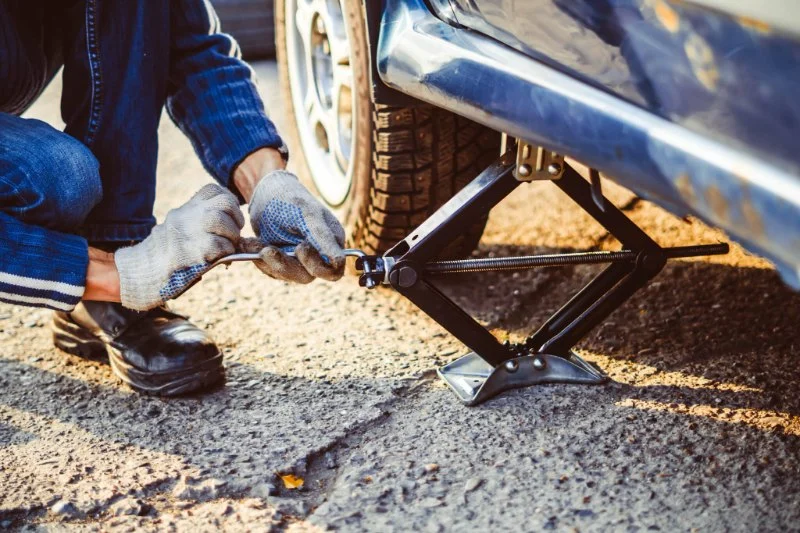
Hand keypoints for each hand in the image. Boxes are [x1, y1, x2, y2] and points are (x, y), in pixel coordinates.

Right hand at [114, 184, 243, 309]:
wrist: (135, 274)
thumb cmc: (162, 260)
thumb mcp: (180, 234)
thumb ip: (202, 229)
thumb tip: (235, 239)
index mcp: (185, 211)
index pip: (213, 191)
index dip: (229, 202)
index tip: (231, 217)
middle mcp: (185, 216)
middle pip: (224, 201)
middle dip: (237, 218)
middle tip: (234, 234)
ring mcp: (185, 231)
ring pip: (221, 219)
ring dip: (232, 236)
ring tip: (227, 247)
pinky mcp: (188, 251)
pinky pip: (219, 245)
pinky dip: (225, 252)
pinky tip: (219, 259)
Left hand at [248, 170, 345, 282]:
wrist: (266, 191)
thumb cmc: (290, 197)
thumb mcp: (307, 213)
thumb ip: (322, 237)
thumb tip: (338, 262)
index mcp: (331, 242)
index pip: (333, 271)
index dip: (317, 266)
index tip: (300, 247)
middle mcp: (317, 254)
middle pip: (306, 276)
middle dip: (284, 264)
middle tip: (266, 249)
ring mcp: (298, 260)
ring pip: (286, 275)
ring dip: (267, 261)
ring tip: (253, 242)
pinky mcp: (281, 261)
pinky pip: (270, 269)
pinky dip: (257, 257)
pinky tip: (250, 242)